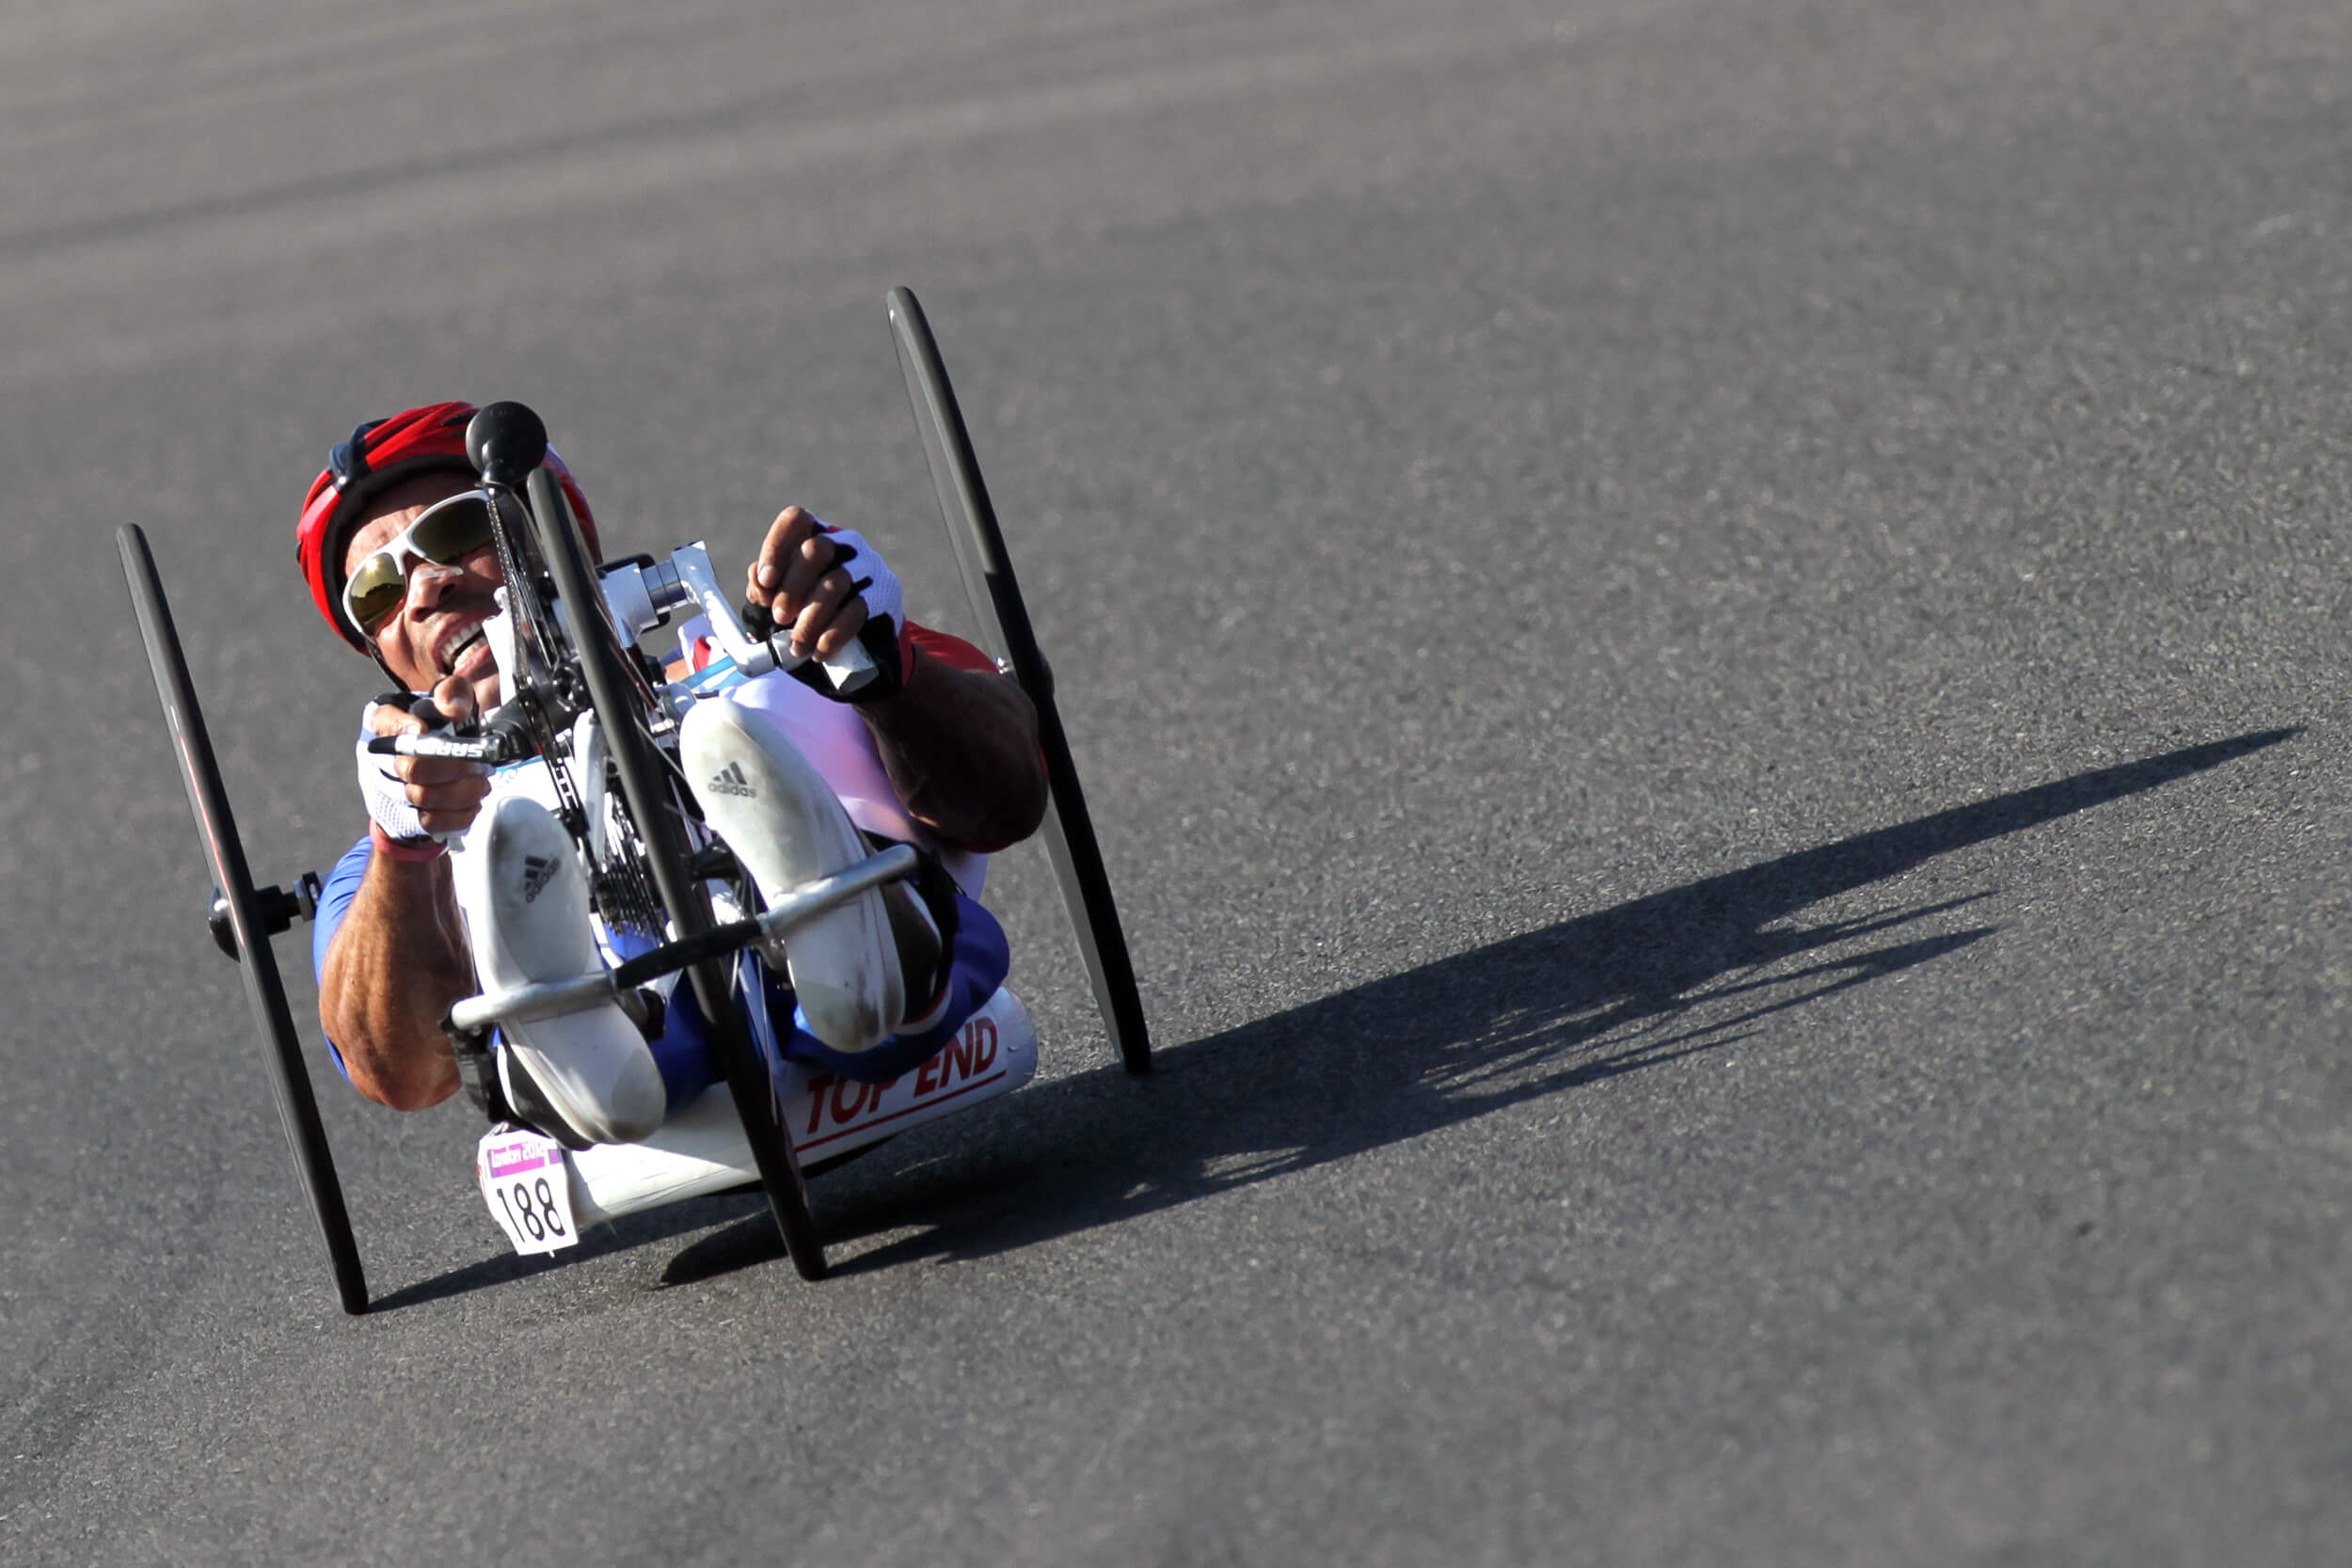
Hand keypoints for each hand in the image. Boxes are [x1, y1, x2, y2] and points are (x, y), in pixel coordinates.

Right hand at [357, 676, 491, 840]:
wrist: (432, 766)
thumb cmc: (440, 726)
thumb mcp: (447, 701)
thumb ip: (451, 693)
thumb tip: (454, 710)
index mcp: (384, 720)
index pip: (385, 721)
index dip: (406, 728)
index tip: (427, 730)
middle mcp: (378, 756)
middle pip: (411, 769)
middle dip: (453, 768)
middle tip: (478, 765)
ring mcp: (386, 789)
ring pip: (422, 798)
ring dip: (462, 792)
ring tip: (482, 783)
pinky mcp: (402, 817)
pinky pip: (431, 822)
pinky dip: (459, 815)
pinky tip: (473, 803)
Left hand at [745, 505, 870, 659]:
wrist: (860, 647)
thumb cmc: (812, 615)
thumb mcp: (782, 602)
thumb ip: (765, 590)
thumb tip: (756, 578)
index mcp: (815, 536)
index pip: (796, 520)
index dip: (777, 546)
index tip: (766, 581)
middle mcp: (845, 543)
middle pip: (816, 549)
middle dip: (793, 586)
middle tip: (779, 617)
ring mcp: (869, 565)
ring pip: (836, 582)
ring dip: (811, 618)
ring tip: (797, 646)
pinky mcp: (885, 591)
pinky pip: (858, 609)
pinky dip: (834, 633)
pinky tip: (820, 651)